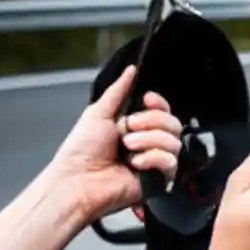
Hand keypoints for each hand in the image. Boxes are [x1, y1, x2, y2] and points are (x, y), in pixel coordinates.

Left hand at [48, 65, 183, 221]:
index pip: (163, 111)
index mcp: (136, 128)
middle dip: (152, 121)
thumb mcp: (98, 113)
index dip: (160, 103)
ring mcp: (154, 162)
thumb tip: (132, 69)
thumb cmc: (81, 150)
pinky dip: (153, 158)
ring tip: (128, 148)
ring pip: (173, 141)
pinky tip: (135, 164)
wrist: (76, 181)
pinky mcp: (158, 181)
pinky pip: (171, 162)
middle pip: (173, 123)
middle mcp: (148, 144)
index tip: (146, 100)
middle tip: (128, 129)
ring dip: (149, 140)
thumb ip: (118, 91)